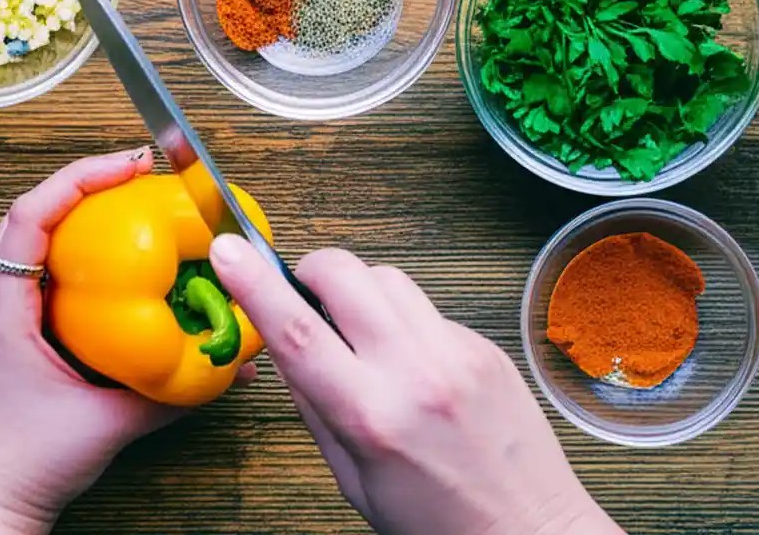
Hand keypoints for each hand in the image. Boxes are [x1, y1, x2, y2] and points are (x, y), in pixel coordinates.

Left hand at [0, 148, 182, 533]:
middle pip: (30, 214)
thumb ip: (172, 391)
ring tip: (128, 198)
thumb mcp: (110, 422)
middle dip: (85, 183)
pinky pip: (38, 269)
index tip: (131, 165)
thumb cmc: (27, 465)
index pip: (30, 217)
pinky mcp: (7, 328)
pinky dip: (74, 249)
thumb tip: (228, 366)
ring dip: (77, 212)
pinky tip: (111, 256)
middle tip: (140, 172)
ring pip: (31, 238)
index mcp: (0, 313)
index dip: (80, 179)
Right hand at [209, 236, 624, 534]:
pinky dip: (402, 321)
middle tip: (303, 295)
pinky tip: (409, 362)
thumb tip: (286, 350)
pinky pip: (426, 308)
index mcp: (372, 416)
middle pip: (344, 275)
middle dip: (310, 270)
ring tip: (361, 335)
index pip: (296, 330)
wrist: (530, 532)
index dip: (254, 284)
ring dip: (358, 291)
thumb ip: (314, 408)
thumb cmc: (440, 523)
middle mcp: (418, 374)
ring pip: (387, 277)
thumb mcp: (353, 480)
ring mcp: (458, 353)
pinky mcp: (484, 347)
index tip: (228, 252)